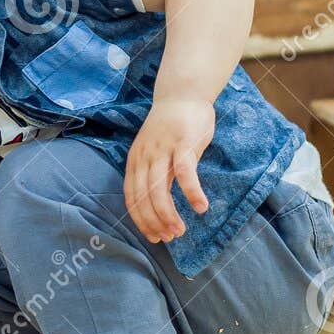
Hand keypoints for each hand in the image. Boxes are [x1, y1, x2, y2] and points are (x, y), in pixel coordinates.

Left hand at [126, 97, 214, 242]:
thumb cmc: (171, 128)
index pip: (132, 197)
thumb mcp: (155, 153)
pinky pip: (185, 173)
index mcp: (135, 161)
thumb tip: (160, 207)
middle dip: (154, 222)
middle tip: (168, 238)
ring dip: (168, 214)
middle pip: (143, 197)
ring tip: (180, 231)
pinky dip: (192, 193)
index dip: (141, 220)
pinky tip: (201, 207)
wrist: (182, 95)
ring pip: (159, 189)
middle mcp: (144, 157)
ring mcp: (162, 150)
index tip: (153, 237)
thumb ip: (155, 176)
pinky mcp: (183, 144)